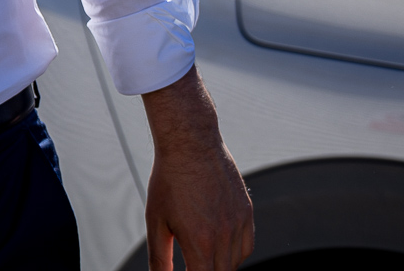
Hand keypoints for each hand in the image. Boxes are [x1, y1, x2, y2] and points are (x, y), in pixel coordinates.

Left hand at [141, 67, 252, 269]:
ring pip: (235, 262)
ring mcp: (239, 225)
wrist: (191, 144)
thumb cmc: (169, 180)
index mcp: (200, 242)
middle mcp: (224, 237)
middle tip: (192, 263)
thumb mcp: (156, 219)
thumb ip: (159, 256)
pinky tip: (219, 247)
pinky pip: (246, 245)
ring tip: (201, 256)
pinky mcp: (247, 213)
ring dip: (220, 266)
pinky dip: (234, 252)